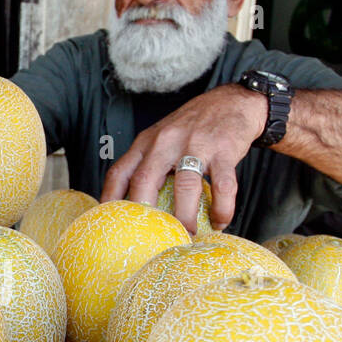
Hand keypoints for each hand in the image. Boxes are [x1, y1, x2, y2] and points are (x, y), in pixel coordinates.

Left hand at [100, 84, 267, 234]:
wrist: (233, 102)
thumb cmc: (193, 126)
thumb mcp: (161, 137)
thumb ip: (147, 163)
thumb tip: (133, 204)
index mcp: (147, 143)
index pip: (119, 173)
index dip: (110, 200)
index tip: (108, 224)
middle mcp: (166, 142)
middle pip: (145, 181)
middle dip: (144, 214)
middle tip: (149, 239)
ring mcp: (195, 145)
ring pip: (185, 186)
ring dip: (185, 217)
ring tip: (187, 236)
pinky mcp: (224, 151)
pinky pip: (222, 186)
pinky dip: (222, 209)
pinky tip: (220, 221)